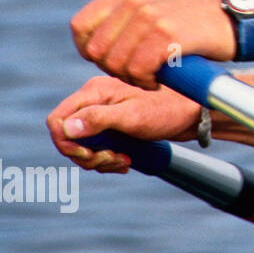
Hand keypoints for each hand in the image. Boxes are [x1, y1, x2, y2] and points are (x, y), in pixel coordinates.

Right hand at [46, 75, 202, 172]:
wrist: (195, 114)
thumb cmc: (170, 110)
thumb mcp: (133, 116)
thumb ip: (99, 119)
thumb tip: (67, 128)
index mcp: (95, 91)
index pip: (58, 119)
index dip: (66, 142)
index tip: (89, 154)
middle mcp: (96, 100)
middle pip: (69, 135)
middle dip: (86, 155)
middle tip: (112, 160)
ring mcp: (105, 113)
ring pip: (84, 144)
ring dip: (99, 160)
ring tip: (123, 161)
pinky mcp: (116, 125)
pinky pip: (99, 147)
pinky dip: (108, 159)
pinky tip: (126, 161)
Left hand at [69, 0, 233, 88]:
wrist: (236, 21)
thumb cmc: (197, 21)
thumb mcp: (156, 6)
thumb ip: (127, 17)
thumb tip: (95, 42)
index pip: (81, 25)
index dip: (88, 50)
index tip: (109, 62)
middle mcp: (134, 1)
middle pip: (97, 49)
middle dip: (112, 70)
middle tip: (136, 75)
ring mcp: (151, 17)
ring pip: (116, 63)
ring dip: (131, 79)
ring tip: (150, 79)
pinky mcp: (168, 35)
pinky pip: (139, 69)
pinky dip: (146, 82)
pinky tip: (160, 81)